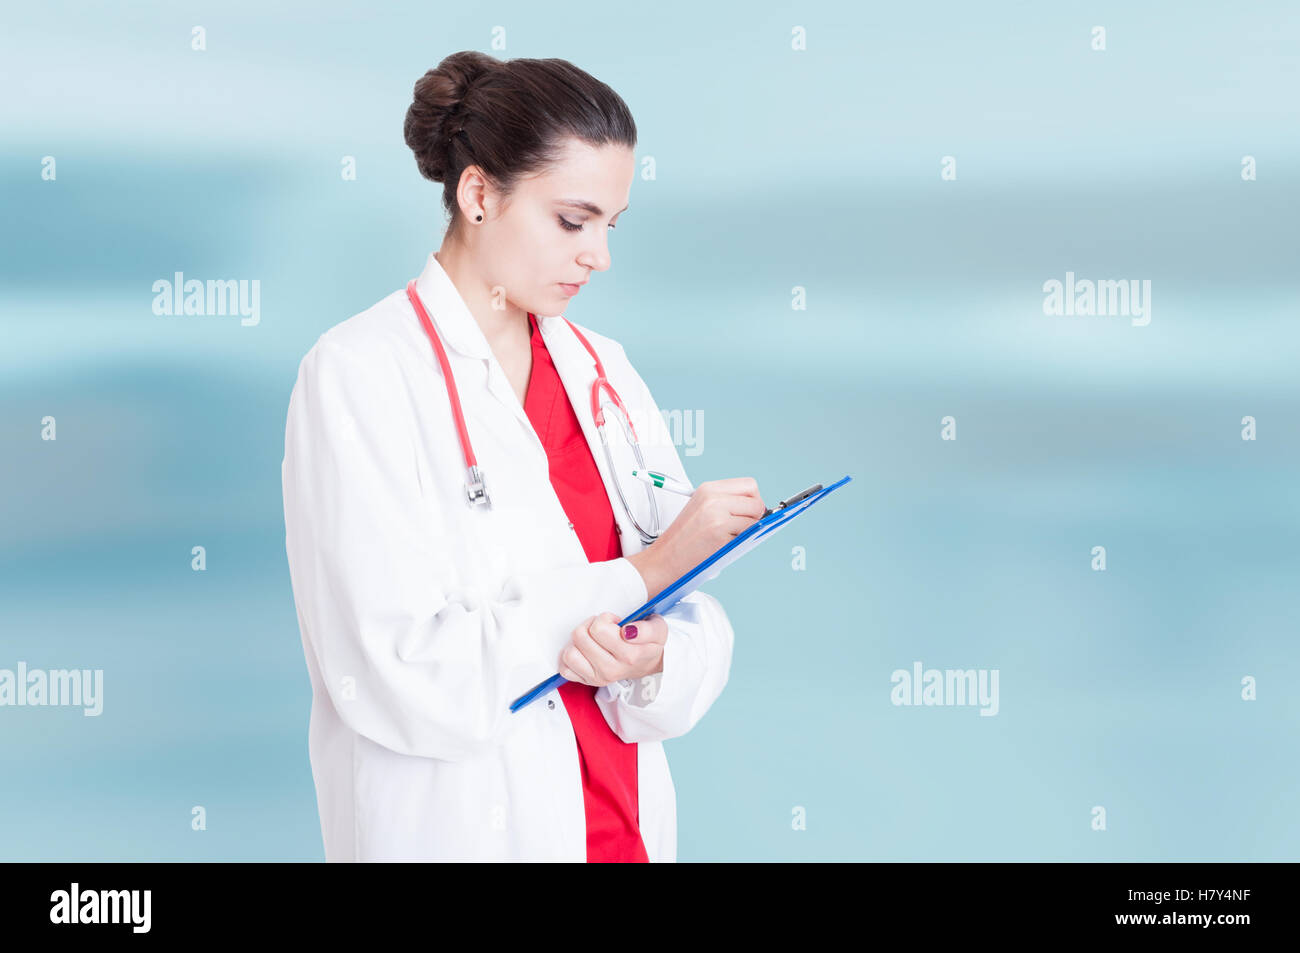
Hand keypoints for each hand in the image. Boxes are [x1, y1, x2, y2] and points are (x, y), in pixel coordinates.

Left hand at [559, 612, 668, 687]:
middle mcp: (611, 670)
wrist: (646, 663)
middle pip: (580, 636)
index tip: (616, 623)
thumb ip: (647, 629)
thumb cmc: (648, 643)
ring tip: (593, 639)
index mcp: (629, 656)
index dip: (606, 619)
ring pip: (570, 653)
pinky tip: (585, 651)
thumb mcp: (658, 630)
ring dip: (579, 641)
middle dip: (591, 625)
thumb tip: (628, 631)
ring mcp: (597, 678)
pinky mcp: (586, 681)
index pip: (599, 628)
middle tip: (604, 629)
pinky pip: (565, 668)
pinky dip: (572, 656)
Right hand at [628, 477, 765, 594]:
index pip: (749, 484)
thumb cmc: (683, 540)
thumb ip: (727, 503)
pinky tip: (724, 543)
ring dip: (748, 529)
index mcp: (708, 488)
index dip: (753, 499)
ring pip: (755, 516)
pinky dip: (741, 540)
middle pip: (756, 498)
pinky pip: (748, 531)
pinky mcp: (720, 530)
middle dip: (756, 513)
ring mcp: (716, 513)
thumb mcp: (702, 509)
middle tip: (742, 526)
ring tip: (728, 536)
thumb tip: (759, 508)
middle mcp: (712, 497)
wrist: (664, 559)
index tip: (748, 512)